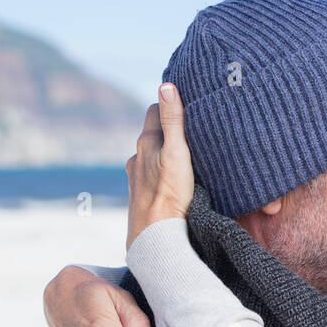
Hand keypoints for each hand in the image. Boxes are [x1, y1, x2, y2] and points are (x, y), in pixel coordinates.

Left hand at [126, 84, 194, 249]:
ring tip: (184, 157)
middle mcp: (137, 158)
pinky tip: (173, 182)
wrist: (156, 240)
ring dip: (164, 153)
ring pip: (152, 156)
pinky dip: (161, 173)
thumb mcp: (177, 154)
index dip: (171, 104)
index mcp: (146, 143)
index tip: (187, 104)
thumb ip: (173, 121)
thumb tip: (166, 85)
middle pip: (153, 133)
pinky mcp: (140, 198)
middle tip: (190, 129)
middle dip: (168, 128)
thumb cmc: (170, 198)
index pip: (156, 109)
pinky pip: (151, 177)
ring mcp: (136, 179)